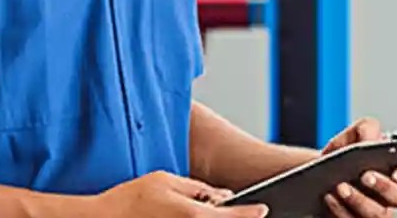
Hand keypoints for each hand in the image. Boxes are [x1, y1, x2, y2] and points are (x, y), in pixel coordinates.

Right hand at [93, 170, 268, 216]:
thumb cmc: (133, 199)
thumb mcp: (168, 181)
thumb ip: (198, 189)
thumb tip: (223, 195)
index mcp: (193, 215)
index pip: (233, 217)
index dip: (252, 214)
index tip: (263, 209)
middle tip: (246, 212)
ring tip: (214, 211)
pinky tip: (197, 216)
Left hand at [319, 118, 396, 216]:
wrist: (318, 168)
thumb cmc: (343, 152)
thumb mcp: (353, 132)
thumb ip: (367, 128)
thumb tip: (371, 139)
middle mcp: (390, 194)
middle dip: (384, 187)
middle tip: (365, 176)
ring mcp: (375, 209)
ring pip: (379, 215)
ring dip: (360, 201)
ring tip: (341, 186)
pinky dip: (341, 209)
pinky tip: (331, 196)